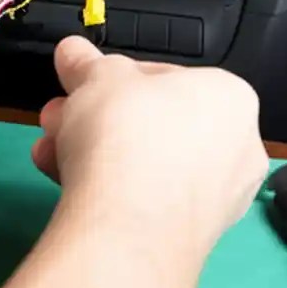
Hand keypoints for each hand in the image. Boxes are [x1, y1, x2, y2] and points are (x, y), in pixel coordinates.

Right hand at [34, 36, 268, 265]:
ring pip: (145, 163)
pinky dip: (108, 187)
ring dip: (92, 151)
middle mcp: (236, 148)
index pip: (167, 78)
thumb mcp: (98, 77)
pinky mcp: (189, 235)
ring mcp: (217, 198)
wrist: (128, 225)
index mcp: (231, 97)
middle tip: (60, 116)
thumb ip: (86, 63)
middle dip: (96, 117)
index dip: (115, 78)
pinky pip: (145, 199)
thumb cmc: (129, 134)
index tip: (82, 84)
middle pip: (153, 123)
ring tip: (50, 149)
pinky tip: (64, 179)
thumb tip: (73, 52)